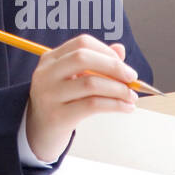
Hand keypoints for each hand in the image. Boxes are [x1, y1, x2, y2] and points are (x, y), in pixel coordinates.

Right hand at [24, 34, 138, 162]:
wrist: (41, 131)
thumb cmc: (62, 100)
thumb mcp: (73, 78)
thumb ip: (95, 62)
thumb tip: (120, 50)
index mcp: (50, 58)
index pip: (81, 43)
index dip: (106, 51)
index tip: (122, 64)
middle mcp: (46, 73)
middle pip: (83, 58)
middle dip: (114, 67)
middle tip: (132, 78)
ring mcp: (50, 94)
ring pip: (91, 83)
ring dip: (118, 89)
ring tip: (131, 96)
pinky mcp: (58, 115)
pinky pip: (93, 105)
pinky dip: (115, 105)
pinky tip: (126, 108)